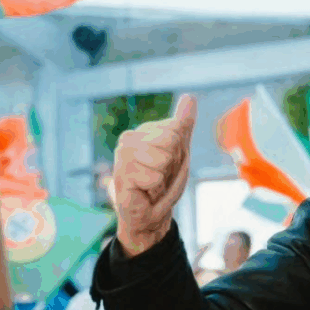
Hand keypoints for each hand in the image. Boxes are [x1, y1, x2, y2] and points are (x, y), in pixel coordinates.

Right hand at [112, 95, 196, 255]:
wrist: (150, 213)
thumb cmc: (163, 181)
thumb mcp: (178, 149)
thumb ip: (182, 124)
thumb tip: (189, 97)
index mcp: (142, 131)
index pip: (176, 131)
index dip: (178, 152)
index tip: (167, 164)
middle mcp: (128, 140)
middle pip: (171, 142)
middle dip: (171, 165)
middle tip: (159, 176)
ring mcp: (122, 157)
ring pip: (163, 159)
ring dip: (162, 178)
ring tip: (151, 184)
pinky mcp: (120, 176)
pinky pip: (153, 178)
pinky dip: (153, 189)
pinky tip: (143, 192)